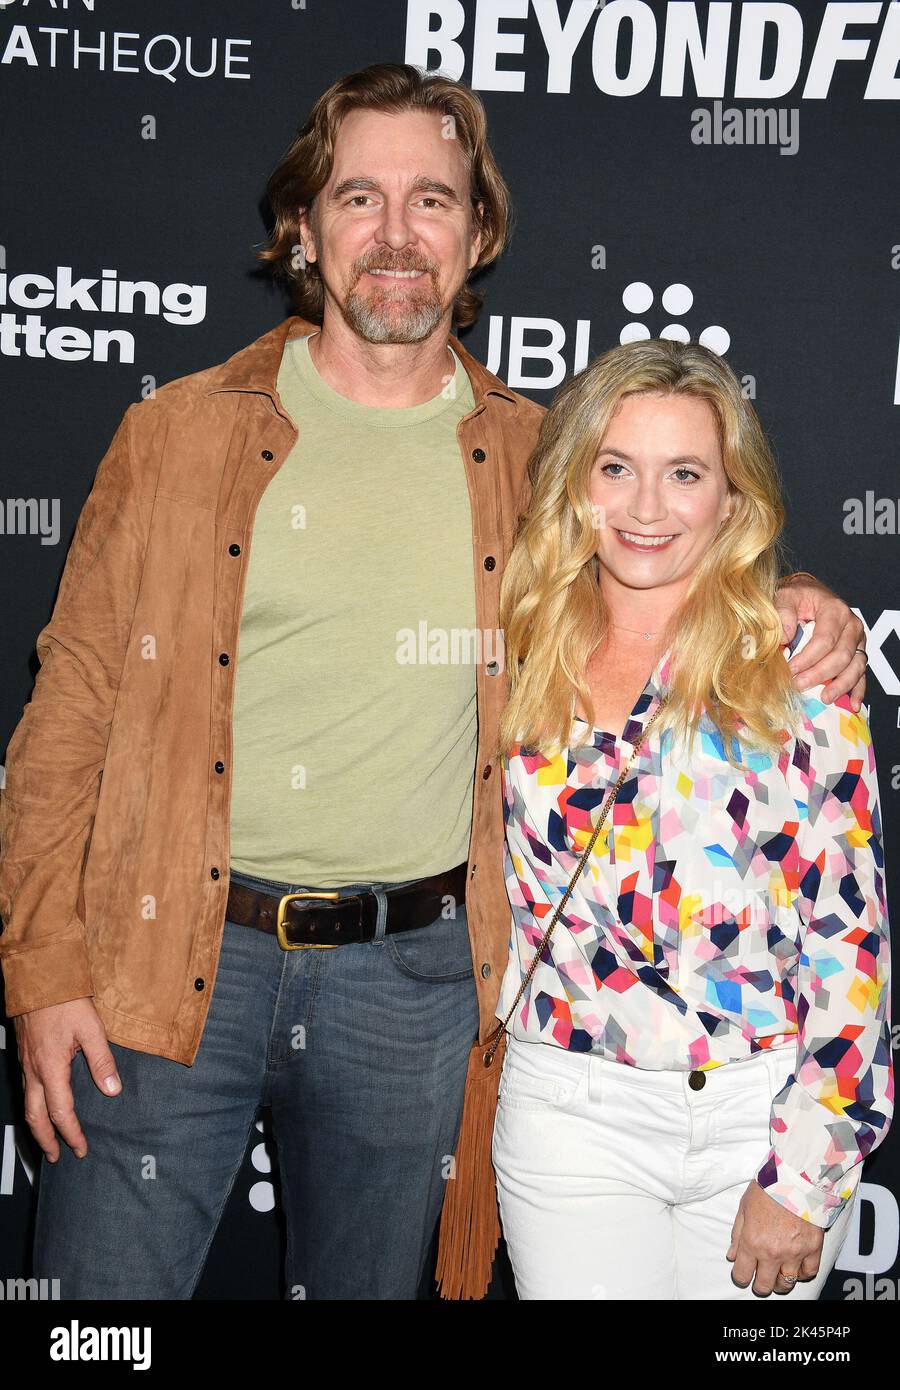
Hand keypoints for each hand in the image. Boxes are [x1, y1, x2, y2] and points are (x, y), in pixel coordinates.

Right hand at [14, 998, 121, 1161]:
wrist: (39, 976)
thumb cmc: (66, 1000)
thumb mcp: (91, 1028)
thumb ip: (102, 1061)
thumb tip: (112, 1091)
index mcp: (51, 1068)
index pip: (61, 1113)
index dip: (71, 1134)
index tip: (80, 1149)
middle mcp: (34, 1070)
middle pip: (35, 1118)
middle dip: (46, 1141)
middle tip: (57, 1156)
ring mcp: (25, 1063)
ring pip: (27, 1105)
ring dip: (37, 1126)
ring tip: (48, 1139)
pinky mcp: (24, 1054)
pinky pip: (26, 1089)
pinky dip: (33, 1106)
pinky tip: (42, 1105)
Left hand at [727, 1179, 823, 1294]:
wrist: (796, 1177)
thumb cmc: (769, 1188)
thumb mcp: (744, 1208)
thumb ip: (737, 1235)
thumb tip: (732, 1256)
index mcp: (752, 1241)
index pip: (742, 1275)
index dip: (741, 1277)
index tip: (743, 1274)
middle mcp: (772, 1252)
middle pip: (764, 1285)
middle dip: (760, 1285)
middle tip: (760, 1279)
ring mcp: (794, 1253)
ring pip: (786, 1283)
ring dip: (780, 1282)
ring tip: (778, 1274)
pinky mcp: (813, 1249)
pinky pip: (808, 1272)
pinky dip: (802, 1273)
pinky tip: (796, 1266)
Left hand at [774, 573, 866, 709]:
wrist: (809, 594)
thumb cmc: (796, 597)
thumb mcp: (785, 597)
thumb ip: (783, 613)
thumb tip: (785, 638)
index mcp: (835, 610)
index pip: (824, 640)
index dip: (808, 658)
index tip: (790, 669)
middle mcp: (851, 625)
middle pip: (841, 656)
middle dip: (820, 674)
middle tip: (799, 685)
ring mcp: (857, 640)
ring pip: (855, 666)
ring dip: (840, 685)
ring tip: (825, 698)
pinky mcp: (857, 652)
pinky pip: (861, 672)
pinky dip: (858, 689)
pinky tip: (853, 704)